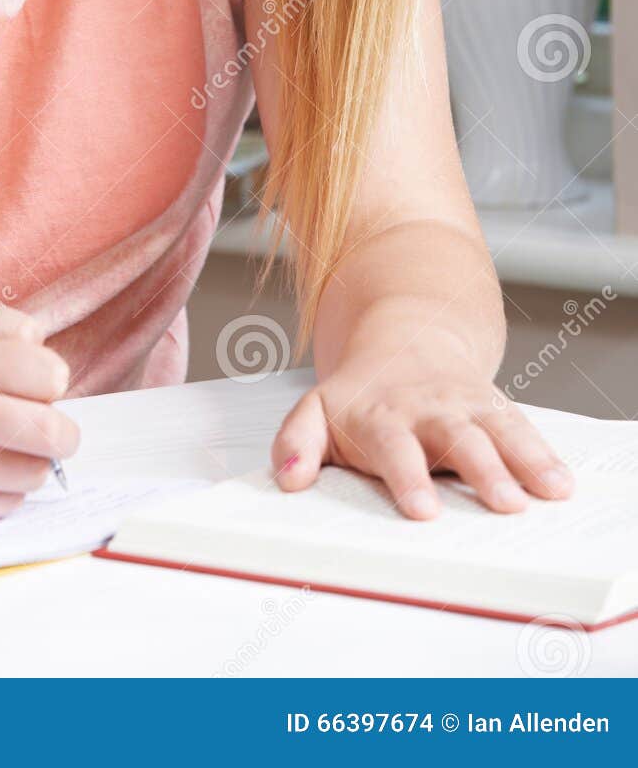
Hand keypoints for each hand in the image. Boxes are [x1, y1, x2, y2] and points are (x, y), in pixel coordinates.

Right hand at [0, 302, 79, 524]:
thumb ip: (11, 327)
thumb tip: (55, 373)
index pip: (50, 376)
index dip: (51, 379)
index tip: (36, 383)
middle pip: (52, 434)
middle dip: (61, 431)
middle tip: (45, 425)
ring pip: (34, 474)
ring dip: (30, 461)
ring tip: (1, 444)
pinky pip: (6, 505)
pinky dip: (3, 488)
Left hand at [269, 332, 574, 517]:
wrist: (405, 339)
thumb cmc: (361, 396)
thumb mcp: (316, 410)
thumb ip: (296, 444)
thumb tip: (287, 479)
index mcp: (380, 416)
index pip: (394, 449)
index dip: (408, 478)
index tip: (423, 510)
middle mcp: (427, 409)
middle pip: (457, 439)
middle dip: (481, 471)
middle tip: (502, 504)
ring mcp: (465, 407)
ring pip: (497, 430)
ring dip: (522, 461)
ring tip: (545, 492)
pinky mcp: (494, 408)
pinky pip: (522, 429)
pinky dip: (542, 454)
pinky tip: (560, 483)